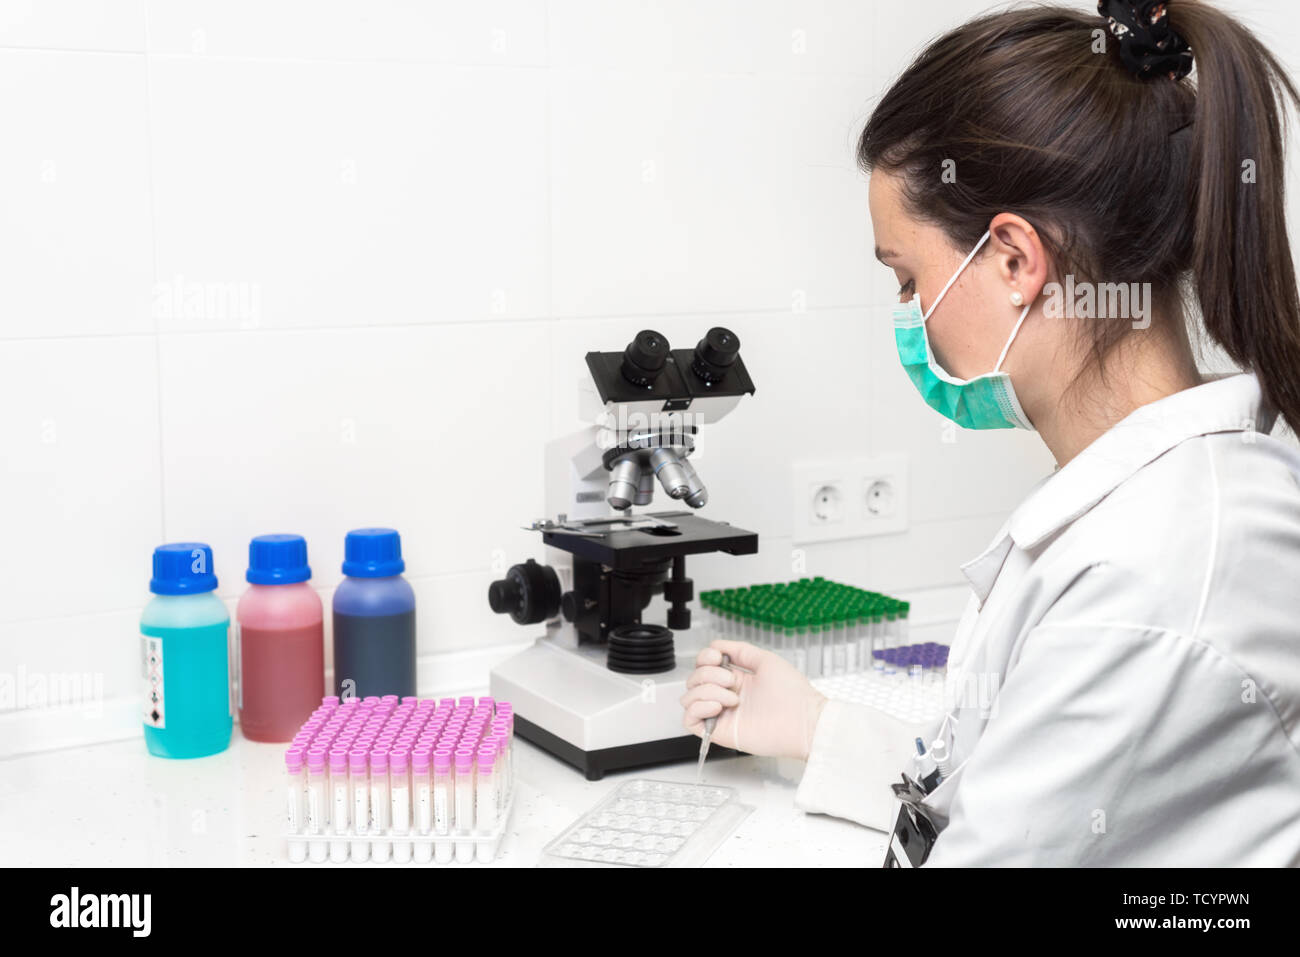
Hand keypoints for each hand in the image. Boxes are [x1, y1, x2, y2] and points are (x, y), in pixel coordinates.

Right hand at [680, 639, 827, 760]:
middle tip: (731, 681)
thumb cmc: (792, 694)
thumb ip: (740, 650)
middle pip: (694, 679)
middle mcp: (726, 696)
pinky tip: (717, 706)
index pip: (704, 665)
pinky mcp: (719, 731)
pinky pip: (689, 720)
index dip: (704, 658)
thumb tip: (716, 645)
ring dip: (706, 691)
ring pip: (689, 698)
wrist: (802, 722)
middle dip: (708, 674)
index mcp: (736, 679)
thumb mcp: (766, 660)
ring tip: (730, 697)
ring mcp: (722, 714)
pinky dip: (697, 708)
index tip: (717, 657)